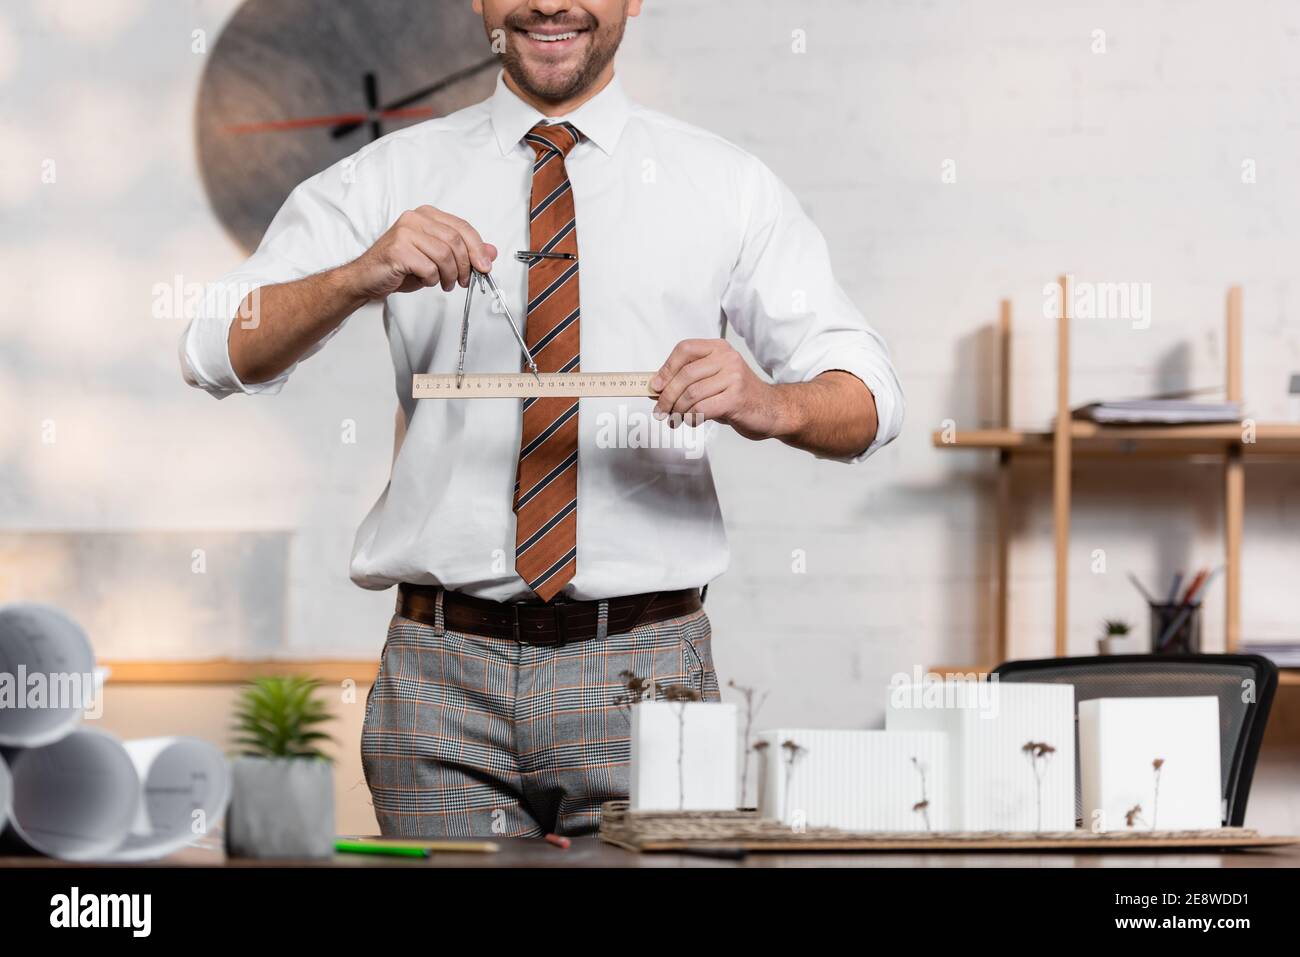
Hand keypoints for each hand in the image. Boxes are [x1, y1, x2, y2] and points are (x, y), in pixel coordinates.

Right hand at [342, 206, 496, 299]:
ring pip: (445, 255)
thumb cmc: (401, 266)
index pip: (462, 227)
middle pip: (456, 241)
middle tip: (464, 281)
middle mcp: (415, 218)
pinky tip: (425, 280)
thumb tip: (491, 252)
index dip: (478, 248)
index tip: (485, 267)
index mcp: (427, 215)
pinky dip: (432, 279)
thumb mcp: (437, 258)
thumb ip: (463, 252)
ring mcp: (405, 232)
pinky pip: (429, 267)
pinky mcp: (398, 250)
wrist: (367, 277)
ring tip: (444, 283)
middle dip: (466, 266)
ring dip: (449, 275)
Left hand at [650, 338, 792, 440]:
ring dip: (677, 411)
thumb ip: (687, 382)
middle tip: (660, 411)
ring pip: (691, 394)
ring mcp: (734, 377)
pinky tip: (691, 422)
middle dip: (667, 396)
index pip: (684, 349)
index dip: (666, 368)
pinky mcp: (736, 398)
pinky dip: (691, 418)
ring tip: (674, 420)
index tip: (656, 386)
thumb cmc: (738, 397)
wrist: (772, 410)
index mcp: (718, 349)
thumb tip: (656, 389)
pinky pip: (703, 409)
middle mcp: (727, 359)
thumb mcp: (712, 383)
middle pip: (685, 375)